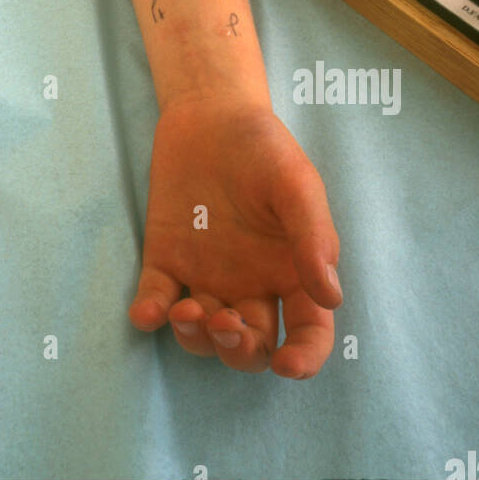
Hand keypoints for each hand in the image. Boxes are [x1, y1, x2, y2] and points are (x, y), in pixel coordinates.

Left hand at [129, 100, 341, 378]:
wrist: (210, 113)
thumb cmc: (263, 148)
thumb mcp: (297, 184)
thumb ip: (313, 236)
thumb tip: (330, 297)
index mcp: (293, 273)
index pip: (308, 333)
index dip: (304, 359)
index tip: (289, 366)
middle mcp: (251, 285)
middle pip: (250, 345)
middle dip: (239, 350)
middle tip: (225, 323)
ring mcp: (206, 276)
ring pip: (203, 334)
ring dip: (196, 339)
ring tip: (188, 312)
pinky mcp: (166, 260)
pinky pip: (156, 299)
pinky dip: (149, 314)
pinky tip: (148, 312)